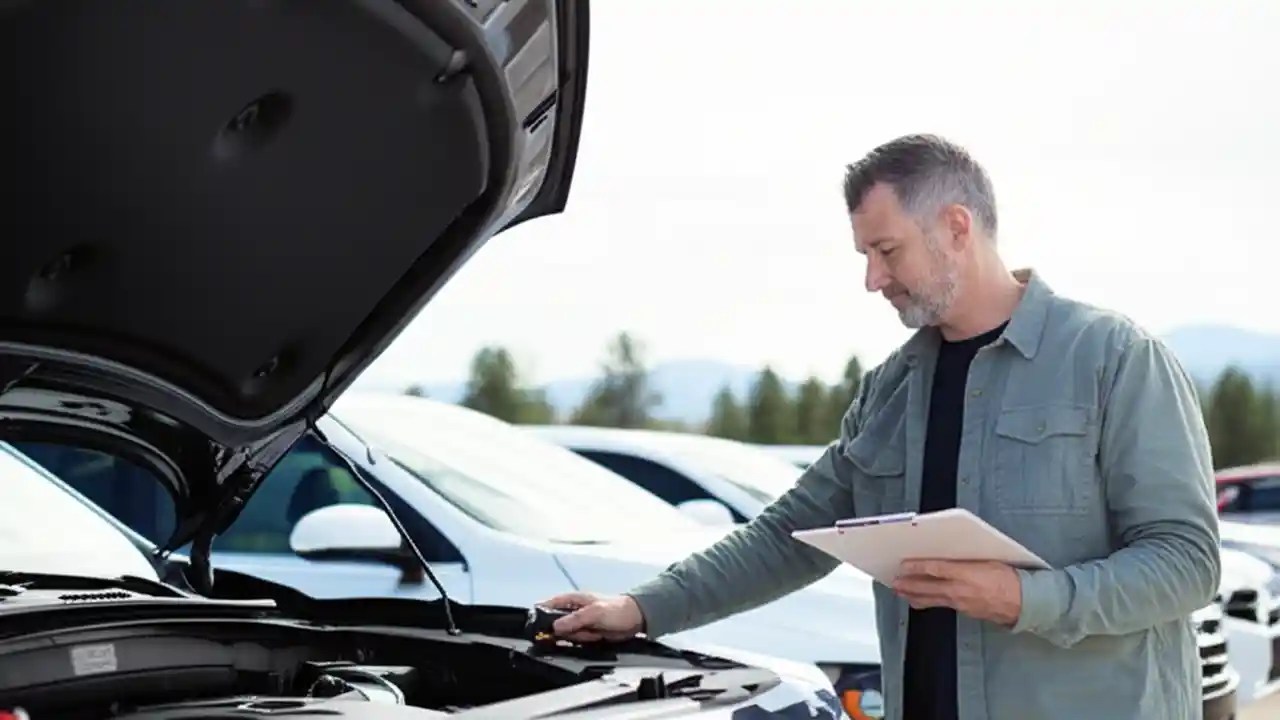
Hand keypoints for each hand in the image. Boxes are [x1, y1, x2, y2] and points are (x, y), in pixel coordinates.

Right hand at [539, 591, 645, 642]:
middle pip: (555, 623)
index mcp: (573, 600)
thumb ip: (575, 619)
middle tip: (578, 631)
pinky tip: (595, 637)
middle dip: (564, 631)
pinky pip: (577, 640)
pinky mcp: (586, 633)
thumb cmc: (617, 609)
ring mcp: (580, 622)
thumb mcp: (595, 613)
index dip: (540, 614)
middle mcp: (574, 610)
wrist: (636, 619)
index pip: (549, 605)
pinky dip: (583, 641)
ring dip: (577, 637)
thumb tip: (555, 627)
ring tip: (593, 632)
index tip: (535, 625)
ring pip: (566, 634)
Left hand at [892, 559, 1021, 626]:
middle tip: (894, 582)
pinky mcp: (963, 611)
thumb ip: (964, 559)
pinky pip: (940, 605)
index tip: (903, 565)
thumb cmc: (1009, 578)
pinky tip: (919, 601)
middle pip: (927, 587)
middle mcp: (960, 590)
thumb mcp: (987, 560)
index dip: (917, 567)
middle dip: (908, 584)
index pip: (935, 569)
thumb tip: (947, 554)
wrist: (1024, 602)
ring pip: (931, 599)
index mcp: (966, 573)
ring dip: (913, 595)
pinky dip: (926, 602)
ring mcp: (961, 603)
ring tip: (900, 592)